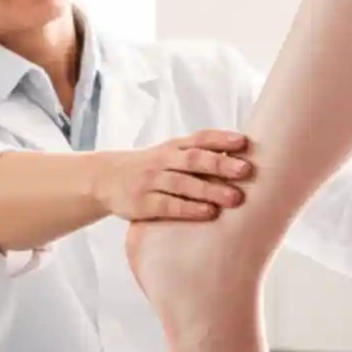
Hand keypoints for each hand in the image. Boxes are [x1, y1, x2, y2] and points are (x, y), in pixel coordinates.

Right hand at [92, 129, 252, 221]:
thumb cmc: (150, 169)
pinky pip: (168, 204)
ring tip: (235, 198)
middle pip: (193, 159)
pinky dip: (189, 208)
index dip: (221, 139)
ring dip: (209, 190)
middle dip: (220, 164)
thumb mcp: (169, 155)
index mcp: (173, 147)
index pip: (199, 138)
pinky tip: (209, 213)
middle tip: (246, 170)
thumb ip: (198, 156)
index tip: (244, 142)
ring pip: (182, 182)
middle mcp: (163, 160)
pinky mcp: (142, 203)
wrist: (105, 179)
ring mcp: (151, 181)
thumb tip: (242, 159)